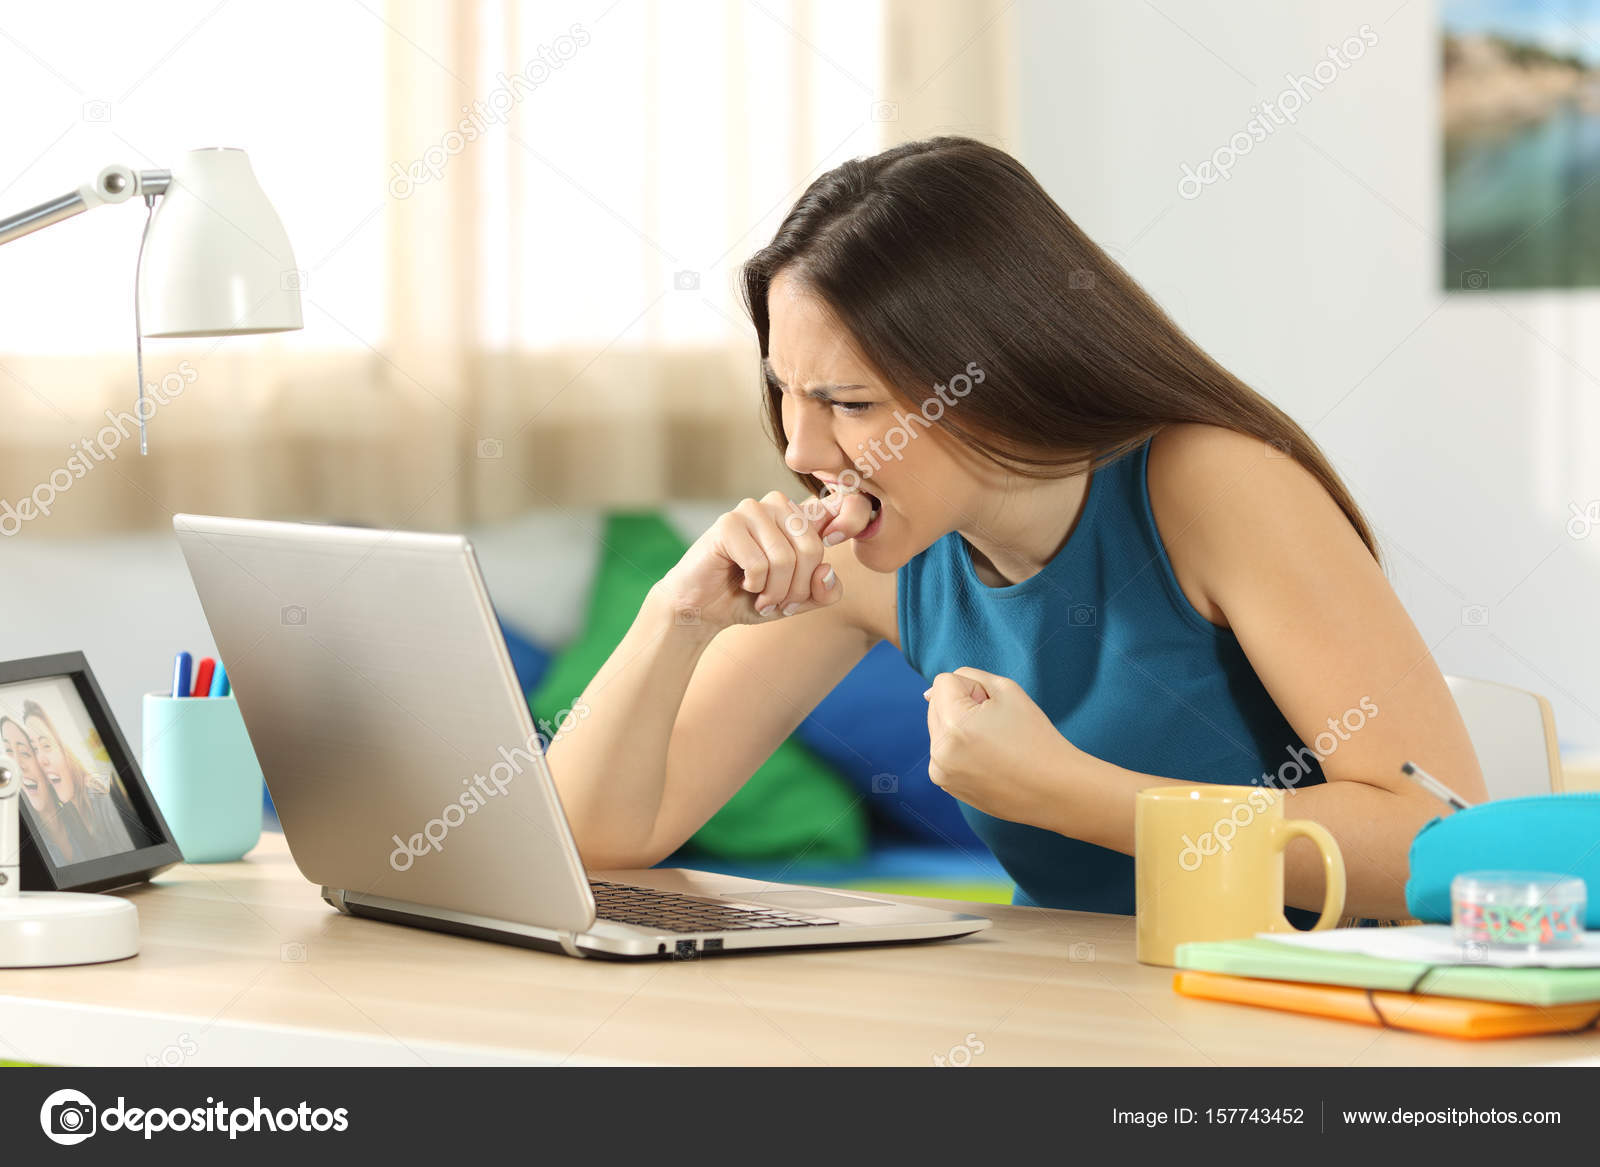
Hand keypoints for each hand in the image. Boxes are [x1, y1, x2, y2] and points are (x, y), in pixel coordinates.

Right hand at [652, 487, 875, 631]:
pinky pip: (760, 562)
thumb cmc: (751, 599)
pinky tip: (744, 585)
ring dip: (776, 591)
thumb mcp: (799, 601)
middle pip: (812, 548)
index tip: (841, 537)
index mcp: (802, 518)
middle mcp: (779, 506)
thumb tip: (826, 571)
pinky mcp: (728, 523)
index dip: (855, 516)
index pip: (843, 504)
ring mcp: (752, 510)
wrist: (704, 610)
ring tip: (762, 598)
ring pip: (785, 557)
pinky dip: (755, 585)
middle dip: (798, 588)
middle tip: (780, 603)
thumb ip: (824, 591)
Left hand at [923, 667, 1093, 831]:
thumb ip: (968, 678)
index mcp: (954, 725)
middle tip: (996, 726)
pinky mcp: (946, 785)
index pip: (943, 683)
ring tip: (993, 745)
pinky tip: (988, 760)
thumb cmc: (1035, 736)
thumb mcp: (1007, 690)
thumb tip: (930, 693)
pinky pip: (944, 752)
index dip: (972, 688)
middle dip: (961, 706)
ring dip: (958, 727)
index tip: (995, 708)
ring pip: (938, 728)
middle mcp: (939, 751)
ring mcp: (940, 772)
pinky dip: (959, 749)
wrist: (1054, 788)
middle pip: (936, 705)